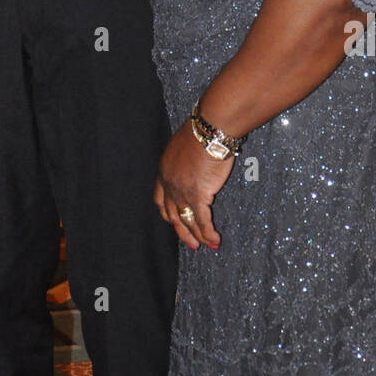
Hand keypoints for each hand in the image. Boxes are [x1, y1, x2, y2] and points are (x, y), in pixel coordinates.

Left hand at [154, 119, 233, 249]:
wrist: (209, 130)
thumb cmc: (201, 132)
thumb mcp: (184, 146)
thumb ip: (184, 159)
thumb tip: (194, 162)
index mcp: (164, 170)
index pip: (160, 199)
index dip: (168, 213)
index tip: (174, 222)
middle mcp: (169, 183)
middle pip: (172, 215)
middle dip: (182, 231)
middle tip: (191, 243)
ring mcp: (182, 191)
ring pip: (188, 221)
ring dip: (197, 236)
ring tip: (206, 245)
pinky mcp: (198, 195)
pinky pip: (202, 221)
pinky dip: (208, 234)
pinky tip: (214, 240)